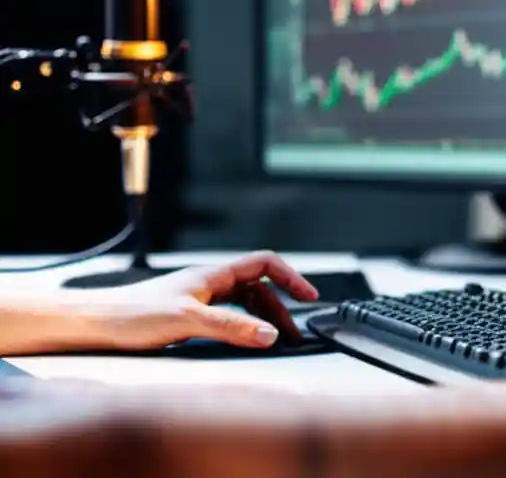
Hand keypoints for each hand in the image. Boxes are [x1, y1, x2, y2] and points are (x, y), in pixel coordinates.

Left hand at [67, 251, 319, 351]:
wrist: (96, 323)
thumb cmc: (133, 314)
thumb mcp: (189, 321)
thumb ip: (232, 326)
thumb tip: (270, 334)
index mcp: (214, 274)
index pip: (265, 264)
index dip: (291, 277)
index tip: (309, 296)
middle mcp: (210, 282)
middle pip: (259, 287)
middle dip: (280, 308)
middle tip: (292, 334)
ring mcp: (200, 298)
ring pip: (245, 302)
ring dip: (263, 319)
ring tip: (273, 341)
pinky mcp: (190, 315)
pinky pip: (229, 315)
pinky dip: (244, 326)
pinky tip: (242, 340)